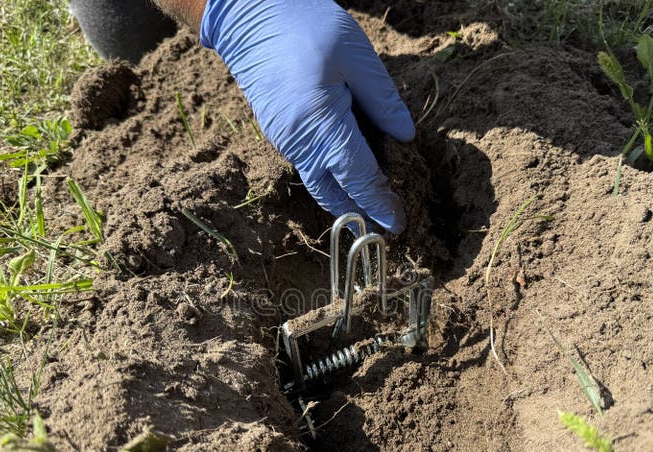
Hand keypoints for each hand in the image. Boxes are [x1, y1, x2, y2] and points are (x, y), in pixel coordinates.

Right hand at [200, 0, 414, 232]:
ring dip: (344, 200)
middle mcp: (299, 142)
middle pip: (334, 194)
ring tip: (368, 210)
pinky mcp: (277, 134)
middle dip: (361, 214)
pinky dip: (329, 179)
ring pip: (318, 184)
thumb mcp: (357, 56)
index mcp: (323, 124)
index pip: (358, 178)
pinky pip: (307, 166)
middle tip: (385, 228)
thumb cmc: (307, 27)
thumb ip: (383, 101)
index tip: (397, 222)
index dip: (380, 203)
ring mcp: (284, 141)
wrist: (248, 15)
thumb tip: (404, 138)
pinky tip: (347, 176)